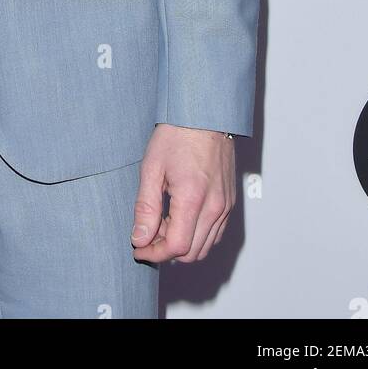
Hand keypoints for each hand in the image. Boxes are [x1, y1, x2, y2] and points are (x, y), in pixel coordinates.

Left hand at [130, 124, 234, 262]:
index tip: (138, 249)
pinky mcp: (229, 202)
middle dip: (165, 251)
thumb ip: (145, 208)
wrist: (204, 115)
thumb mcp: (151, 168)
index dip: (154, 254)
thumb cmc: (177, 135)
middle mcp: (215, 206)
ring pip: (205, 247)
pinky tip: (179, 219)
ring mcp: (225, 205)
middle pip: (191, 253)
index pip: (176, 246)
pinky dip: (196, 236)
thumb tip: (140, 239)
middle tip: (146, 235)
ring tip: (161, 224)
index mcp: (193, 198)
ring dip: (182, 245)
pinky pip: (214, 233)